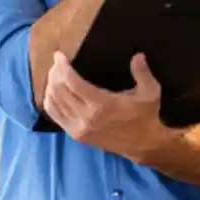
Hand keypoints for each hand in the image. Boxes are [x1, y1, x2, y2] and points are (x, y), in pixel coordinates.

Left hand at [42, 51, 171, 162]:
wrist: (142, 144)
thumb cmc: (145, 116)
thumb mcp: (150, 92)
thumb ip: (142, 73)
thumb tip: (138, 55)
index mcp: (102, 105)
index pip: (72, 82)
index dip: (62, 67)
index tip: (59, 55)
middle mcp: (87, 117)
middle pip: (59, 90)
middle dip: (55, 73)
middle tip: (57, 63)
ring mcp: (79, 128)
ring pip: (53, 103)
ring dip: (50, 86)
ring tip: (55, 75)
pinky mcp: (76, 135)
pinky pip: (55, 116)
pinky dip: (50, 101)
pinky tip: (53, 92)